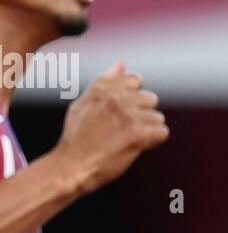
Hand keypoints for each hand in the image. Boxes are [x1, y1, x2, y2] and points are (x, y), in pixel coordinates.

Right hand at [53, 62, 168, 194]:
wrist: (70, 168)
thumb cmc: (74, 140)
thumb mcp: (81, 105)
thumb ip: (103, 83)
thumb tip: (120, 64)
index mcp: (103, 89)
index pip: (135, 80)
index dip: (131, 98)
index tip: (120, 112)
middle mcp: (117, 99)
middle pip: (150, 99)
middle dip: (140, 114)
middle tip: (120, 130)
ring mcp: (128, 116)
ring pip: (157, 117)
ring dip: (146, 130)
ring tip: (125, 140)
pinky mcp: (138, 134)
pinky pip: (161, 133)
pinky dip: (152, 142)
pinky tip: (134, 147)